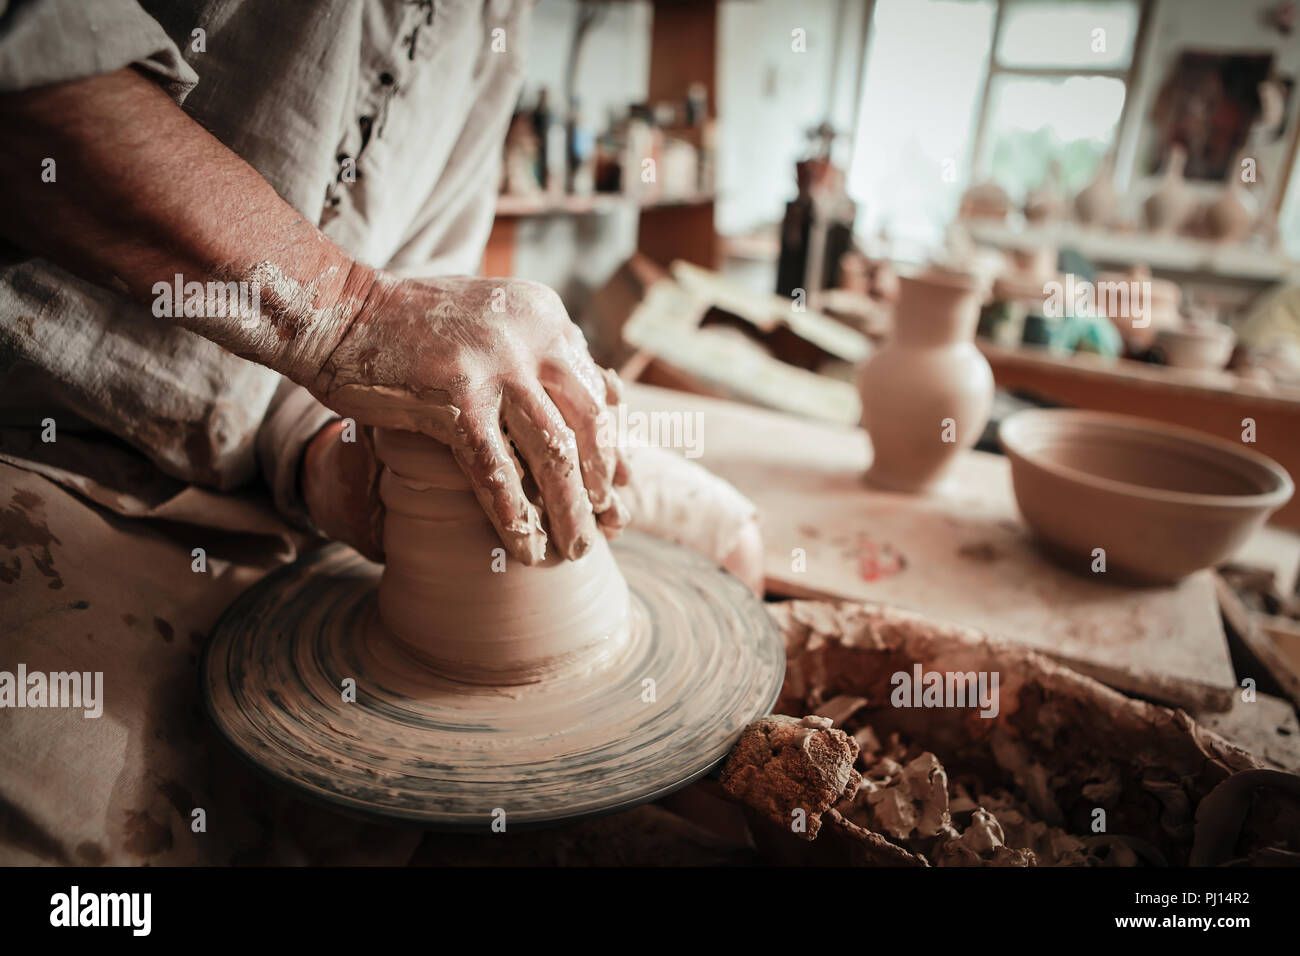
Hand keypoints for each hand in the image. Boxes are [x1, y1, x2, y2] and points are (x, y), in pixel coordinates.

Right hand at [307, 275, 628, 564]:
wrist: (337, 311)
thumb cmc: (413, 327)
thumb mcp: (495, 323)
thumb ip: (547, 355)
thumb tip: (617, 395)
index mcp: (546, 317)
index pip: (595, 391)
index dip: (610, 446)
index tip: (618, 488)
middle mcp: (533, 334)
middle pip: (588, 423)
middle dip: (600, 483)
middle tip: (610, 525)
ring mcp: (495, 364)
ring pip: (553, 452)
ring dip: (570, 511)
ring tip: (575, 551)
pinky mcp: (455, 397)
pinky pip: (496, 470)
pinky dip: (514, 516)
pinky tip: (524, 549)